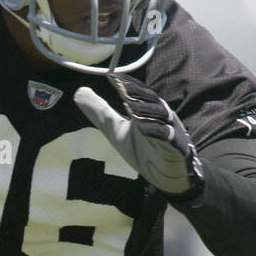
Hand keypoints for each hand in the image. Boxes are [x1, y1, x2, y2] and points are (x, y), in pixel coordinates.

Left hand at [74, 74, 204, 201]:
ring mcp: (172, 132)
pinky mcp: (176, 148)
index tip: (112, 78)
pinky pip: (167, 137)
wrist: (164, 177)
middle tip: (120, 87)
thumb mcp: (116, 130)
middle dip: (137, 93)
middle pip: (152, 100)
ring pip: (161, 116)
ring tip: (128, 105)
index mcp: (150, 110)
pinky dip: (154, 131)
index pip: (141, 93)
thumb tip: (79, 92)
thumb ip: (100, 112)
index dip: (128, 84)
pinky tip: (140, 128)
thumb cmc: (142, 150)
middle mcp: (163, 117)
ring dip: (145, 110)